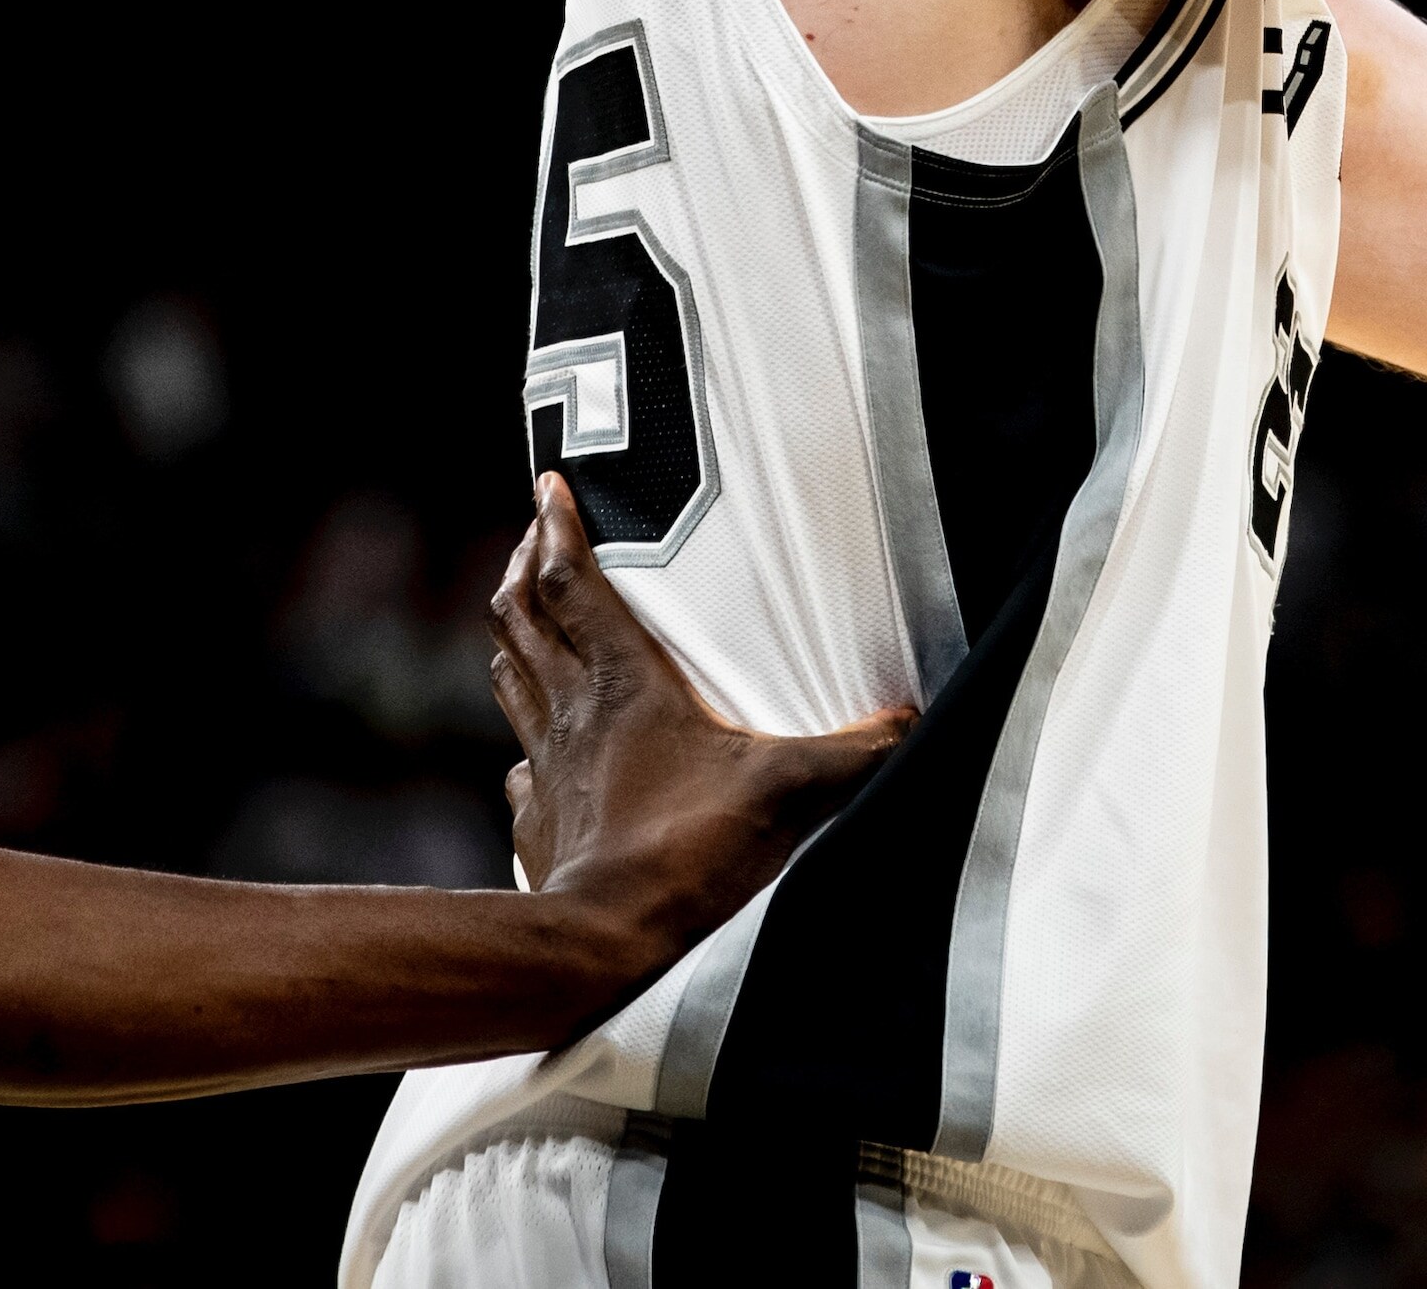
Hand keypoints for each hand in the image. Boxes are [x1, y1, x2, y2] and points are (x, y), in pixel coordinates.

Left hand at [491, 476, 898, 916]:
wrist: (607, 944)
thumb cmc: (690, 856)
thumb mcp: (790, 789)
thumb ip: (857, 751)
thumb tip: (915, 721)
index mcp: (624, 685)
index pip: (572, 584)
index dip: (556, 527)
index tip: (548, 482)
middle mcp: (573, 714)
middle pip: (523, 617)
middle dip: (524, 566)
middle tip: (533, 535)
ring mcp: (544, 768)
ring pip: (511, 676)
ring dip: (514, 634)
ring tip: (522, 611)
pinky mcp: (536, 819)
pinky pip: (519, 762)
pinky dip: (525, 735)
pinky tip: (535, 747)